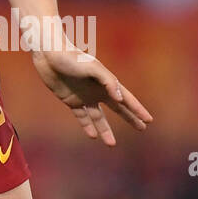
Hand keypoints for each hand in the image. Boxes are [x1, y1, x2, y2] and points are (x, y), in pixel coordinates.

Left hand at [32, 45, 152, 145]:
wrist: (49, 54)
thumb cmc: (72, 57)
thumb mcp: (92, 68)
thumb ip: (108, 82)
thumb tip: (121, 99)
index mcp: (106, 82)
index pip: (126, 98)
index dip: (137, 109)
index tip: (148, 120)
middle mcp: (98, 90)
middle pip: (117, 108)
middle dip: (130, 118)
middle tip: (142, 128)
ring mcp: (84, 96)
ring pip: (98, 117)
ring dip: (105, 130)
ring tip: (112, 144)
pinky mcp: (70, 100)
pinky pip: (82, 116)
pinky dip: (87, 126)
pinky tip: (93, 136)